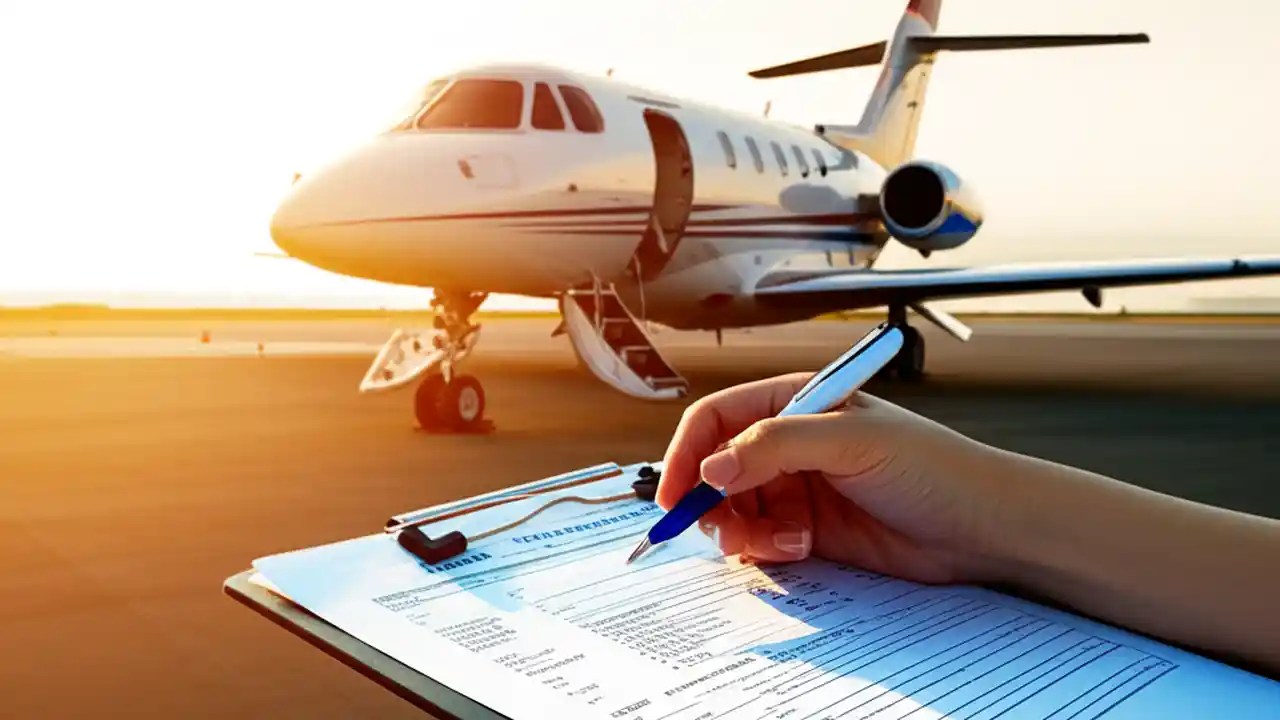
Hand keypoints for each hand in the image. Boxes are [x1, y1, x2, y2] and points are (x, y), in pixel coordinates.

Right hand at [659, 373, 1014, 583]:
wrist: (982, 527)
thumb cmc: (933, 467)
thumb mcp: (851, 441)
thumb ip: (776, 446)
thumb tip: (712, 467)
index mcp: (793, 403)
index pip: (716, 419)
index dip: (687, 453)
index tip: (674, 493)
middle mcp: (787, 443)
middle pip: (715, 470)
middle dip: (711, 501)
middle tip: (723, 528)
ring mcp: (797, 488)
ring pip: (734, 511)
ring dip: (744, 531)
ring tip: (784, 540)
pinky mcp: (808, 530)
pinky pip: (761, 541)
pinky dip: (768, 550)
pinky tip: (802, 547)